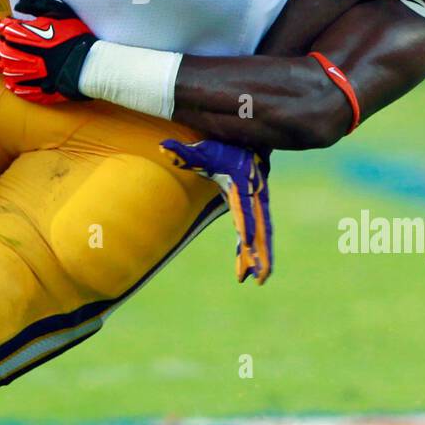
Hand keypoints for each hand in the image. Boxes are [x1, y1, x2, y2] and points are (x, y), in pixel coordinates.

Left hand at [0, 0, 97, 103]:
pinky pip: (22, 89)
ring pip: (10, 71)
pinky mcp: (40, 89)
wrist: (90, 64)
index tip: (4, 26)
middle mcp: (29, 55)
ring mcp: (34, 74)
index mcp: (32, 36)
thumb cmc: (76, 37)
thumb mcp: (61, 12)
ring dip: (2, 66)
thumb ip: (39, 4)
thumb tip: (19, 4)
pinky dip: (14, 86)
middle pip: (6, 51)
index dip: (5, 27)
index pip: (9, 30)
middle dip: (0, 47)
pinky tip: (10, 84)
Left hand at [161, 139, 272, 284]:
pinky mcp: (254, 212)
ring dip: (260, 257)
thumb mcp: (204, 150)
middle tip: (261, 277)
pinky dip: (251, 251)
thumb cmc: (222, 148)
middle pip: (259, 229)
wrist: (246, 143)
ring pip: (261, 235)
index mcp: (242, 186)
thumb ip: (184, 152)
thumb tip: (163, 147)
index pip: (243, 209)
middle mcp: (254, 198)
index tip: (247, 244)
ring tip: (259, 282)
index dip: (246, 226)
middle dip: (261, 253)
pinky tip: (246, 270)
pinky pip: (255, 234)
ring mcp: (257, 206)